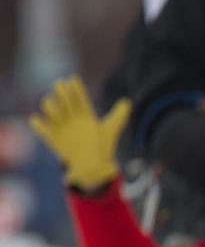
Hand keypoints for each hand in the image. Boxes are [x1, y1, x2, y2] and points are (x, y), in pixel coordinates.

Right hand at [29, 76, 130, 190]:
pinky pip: (43, 130)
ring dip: (50, 106)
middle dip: (61, 92)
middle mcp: (72, 119)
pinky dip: (38, 125)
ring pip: (52, 111)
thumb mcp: (110, 130)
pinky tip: (36, 120)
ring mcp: (62, 128)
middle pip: (64, 101)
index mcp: (85, 115)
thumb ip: (118, 116)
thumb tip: (127, 102)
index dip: (76, 89)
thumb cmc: (102, 147)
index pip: (80, 99)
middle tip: (60, 85)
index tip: (73, 79)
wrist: (93, 167)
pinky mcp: (54, 140)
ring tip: (51, 104)